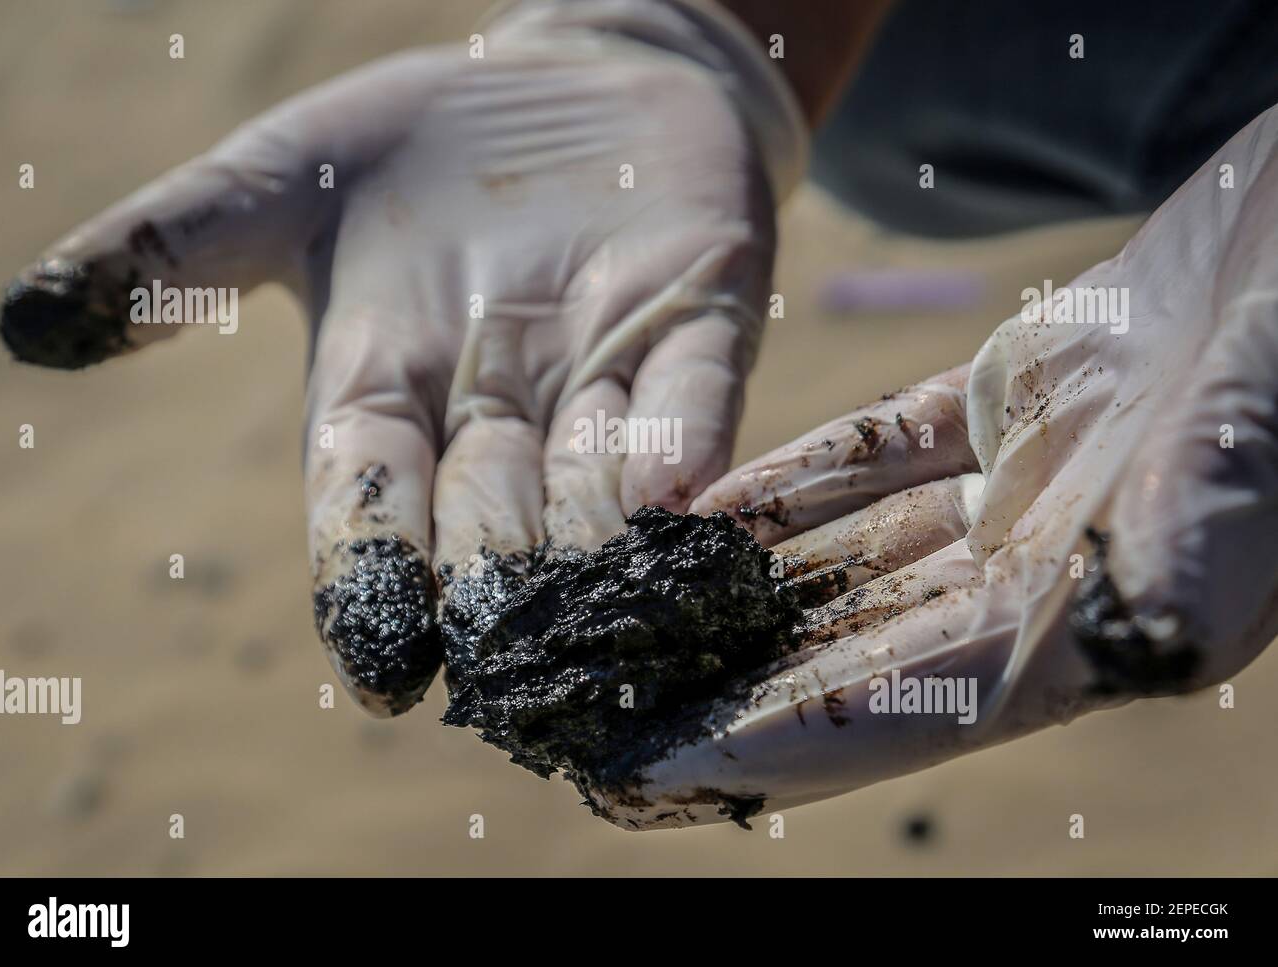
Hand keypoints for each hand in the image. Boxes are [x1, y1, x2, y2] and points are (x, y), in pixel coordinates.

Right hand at [0, 1, 805, 715]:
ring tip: (607, 605)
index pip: (370, 503)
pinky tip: (683, 499)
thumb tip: (30, 326)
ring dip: (599, 541)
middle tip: (504, 655)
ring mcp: (605, 368)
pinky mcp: (701, 315)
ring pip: (599, 478)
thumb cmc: (410, 150)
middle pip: (490, 513)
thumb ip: (172, 249)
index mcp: (387, 392)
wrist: (568, 80)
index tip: (382, 670)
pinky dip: (686, 441)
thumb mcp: (275, 183)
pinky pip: (696, 392)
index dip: (373, 579)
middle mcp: (500, 409)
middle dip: (493, 580)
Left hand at [587, 103, 1277, 829]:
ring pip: (853, 558)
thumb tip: (1150, 633)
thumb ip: (1210, 521)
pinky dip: (792, 484)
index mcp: (1109, 611)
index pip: (914, 700)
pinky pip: (874, 460)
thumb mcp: (1273, 411)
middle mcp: (1054, 570)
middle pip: (856, 648)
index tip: (655, 771)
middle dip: (729, 688)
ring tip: (629, 620)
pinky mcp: (1005, 411)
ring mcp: (1026, 490)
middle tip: (605, 716)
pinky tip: (704, 510)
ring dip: (741, 590)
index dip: (781, 742)